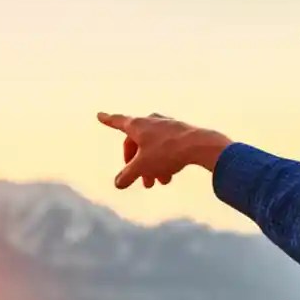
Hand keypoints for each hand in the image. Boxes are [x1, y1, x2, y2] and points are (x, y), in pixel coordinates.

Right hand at [97, 112, 231, 189]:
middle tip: (142, 181)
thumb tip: (118, 184)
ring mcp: (167, 125)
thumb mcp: (143, 166)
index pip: (117, 122)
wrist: (200, 145)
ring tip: (159, 182)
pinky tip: (170, 176)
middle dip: (137, 164)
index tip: (99, 115)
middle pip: (137, 144)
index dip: (107, 120)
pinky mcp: (181, 131)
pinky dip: (164, 161)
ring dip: (152, 166)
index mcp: (137, 125)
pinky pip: (167, 147)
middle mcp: (151, 121)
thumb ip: (127, 175)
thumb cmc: (167, 152)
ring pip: (153, 148)